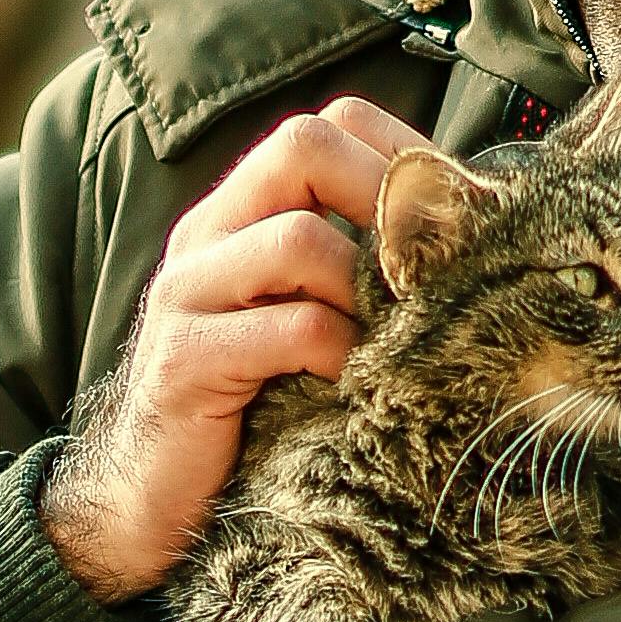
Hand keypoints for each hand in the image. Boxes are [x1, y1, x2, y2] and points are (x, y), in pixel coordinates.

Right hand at [43, 101, 420, 598]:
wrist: (150, 495)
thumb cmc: (253, 405)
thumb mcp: (306, 318)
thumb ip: (357, 270)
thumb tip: (469, 243)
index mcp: (242, 212)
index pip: (328, 126)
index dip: (403, 156)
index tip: (456, 220)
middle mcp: (209, 233)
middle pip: (305, 146)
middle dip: (387, 199)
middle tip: (427, 268)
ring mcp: (190, 291)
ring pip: (301, 238)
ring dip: (367, 291)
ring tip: (390, 340)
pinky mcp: (187, 359)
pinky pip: (290, 327)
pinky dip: (341, 352)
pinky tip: (353, 384)